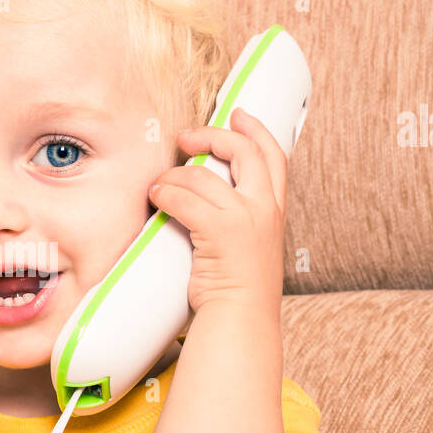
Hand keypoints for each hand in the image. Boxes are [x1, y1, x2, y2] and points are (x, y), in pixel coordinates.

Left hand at [148, 108, 287, 315]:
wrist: (242, 318)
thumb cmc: (239, 287)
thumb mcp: (251, 243)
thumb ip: (241, 215)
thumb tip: (208, 192)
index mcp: (276, 209)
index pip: (274, 155)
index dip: (255, 129)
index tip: (238, 113)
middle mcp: (266, 208)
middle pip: (244, 151)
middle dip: (212, 135)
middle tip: (186, 135)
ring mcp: (246, 218)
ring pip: (205, 176)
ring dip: (174, 175)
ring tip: (159, 184)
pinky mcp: (221, 230)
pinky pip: (185, 198)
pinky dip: (166, 193)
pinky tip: (156, 196)